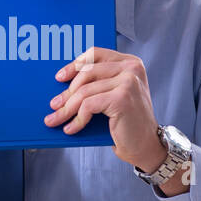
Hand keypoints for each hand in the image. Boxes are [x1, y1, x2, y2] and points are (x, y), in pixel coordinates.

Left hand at [45, 48, 164, 171]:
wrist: (146, 146)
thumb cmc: (129, 122)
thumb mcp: (115, 95)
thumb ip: (99, 83)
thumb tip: (64, 84)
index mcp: (131, 63)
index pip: (96, 54)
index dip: (75, 65)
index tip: (60, 77)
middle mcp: (132, 68)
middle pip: (87, 74)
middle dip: (67, 93)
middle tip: (54, 105)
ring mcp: (128, 82)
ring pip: (84, 91)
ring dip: (67, 109)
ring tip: (56, 120)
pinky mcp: (122, 98)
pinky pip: (88, 105)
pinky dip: (77, 119)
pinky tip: (71, 128)